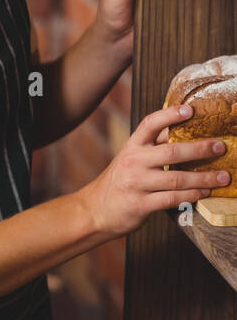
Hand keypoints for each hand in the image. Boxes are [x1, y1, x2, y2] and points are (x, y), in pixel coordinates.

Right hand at [78, 104, 231, 236]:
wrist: (96, 210)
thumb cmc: (121, 181)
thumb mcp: (131, 159)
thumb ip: (154, 147)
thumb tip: (185, 131)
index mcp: (131, 146)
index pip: (150, 124)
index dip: (170, 115)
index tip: (190, 110)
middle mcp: (133, 162)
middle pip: (171, 152)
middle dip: (201, 149)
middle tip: (221, 146)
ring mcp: (136, 183)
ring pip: (177, 178)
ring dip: (204, 177)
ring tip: (224, 177)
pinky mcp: (140, 204)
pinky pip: (173, 198)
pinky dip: (193, 195)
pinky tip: (205, 193)